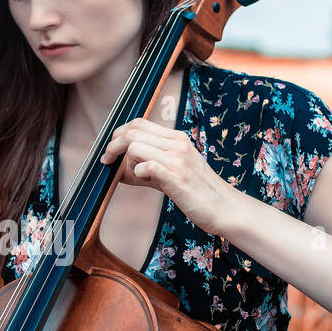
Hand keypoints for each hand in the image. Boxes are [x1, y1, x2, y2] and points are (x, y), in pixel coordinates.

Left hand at [99, 117, 233, 234]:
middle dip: (113, 146)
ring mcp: (178, 160)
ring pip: (135, 147)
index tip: (111, 151)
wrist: (223, 207)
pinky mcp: (177, 178)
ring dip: (126, 162)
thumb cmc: (196, 191)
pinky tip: (146, 181)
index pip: (139, 123)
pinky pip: (146, 166)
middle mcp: (177, 144)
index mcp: (176, 138)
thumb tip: (117, 169)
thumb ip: (146, 167)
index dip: (118, 134)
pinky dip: (138, 174)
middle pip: (133, 131)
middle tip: (107, 162)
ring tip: (133, 176)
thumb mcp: (171, 171)